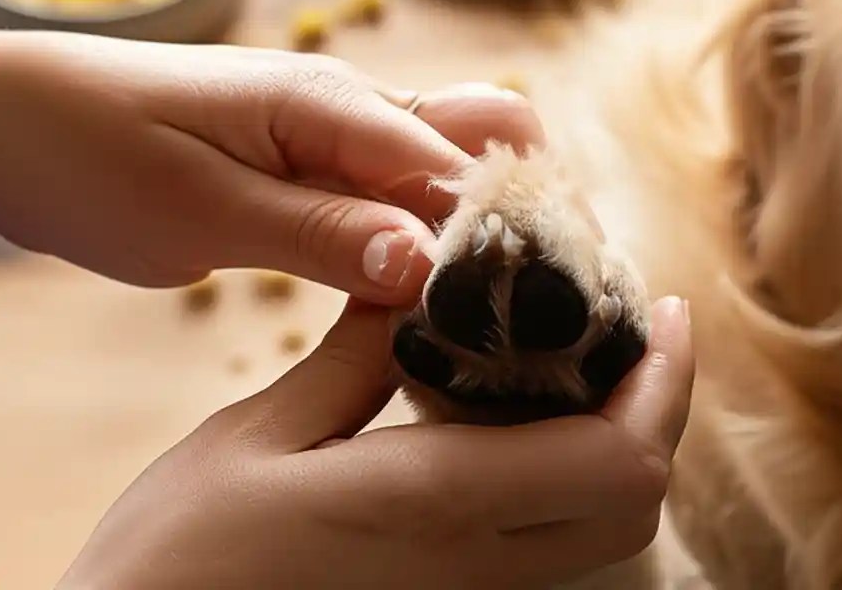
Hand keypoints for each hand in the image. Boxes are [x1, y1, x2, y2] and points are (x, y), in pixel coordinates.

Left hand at [0, 29, 541, 302]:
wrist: (13, 120)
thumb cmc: (89, 154)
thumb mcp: (200, 210)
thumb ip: (321, 234)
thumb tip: (429, 265)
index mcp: (333, 104)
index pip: (460, 164)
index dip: (502, 237)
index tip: (519, 314)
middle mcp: (356, 107)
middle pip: (492, 138)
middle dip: (525, 213)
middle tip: (527, 305)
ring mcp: (342, 133)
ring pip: (455, 168)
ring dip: (480, 230)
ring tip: (491, 312)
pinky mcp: (322, 165)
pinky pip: (403, 194)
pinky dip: (432, 240)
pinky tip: (432, 299)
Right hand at [58, 296, 692, 589]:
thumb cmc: (175, 560)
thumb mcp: (257, 435)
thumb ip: (352, 358)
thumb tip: (414, 279)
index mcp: (437, 504)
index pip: (618, 454)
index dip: (665, 381)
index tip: (666, 309)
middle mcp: (475, 566)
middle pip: (635, 499)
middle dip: (657, 408)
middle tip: (633, 330)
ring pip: (601, 528)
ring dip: (620, 439)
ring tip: (585, 361)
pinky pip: (549, 545)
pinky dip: (571, 476)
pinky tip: (523, 422)